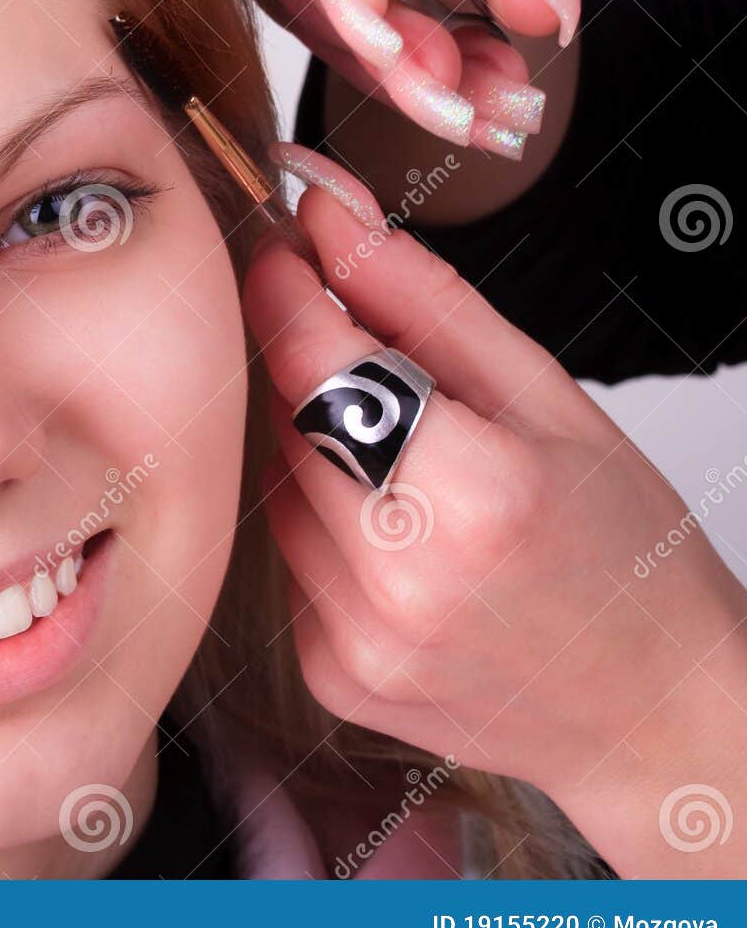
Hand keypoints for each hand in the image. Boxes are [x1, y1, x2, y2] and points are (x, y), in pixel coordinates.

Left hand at [244, 144, 746, 876]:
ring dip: (317, 452)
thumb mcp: (549, 400)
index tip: (281, 253)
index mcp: (474, 498)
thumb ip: (424, 301)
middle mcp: (400, 582)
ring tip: (411, 472)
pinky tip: (396, 541)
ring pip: (277, 487)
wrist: (650, 710)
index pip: (316, 362)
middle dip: (313, 371)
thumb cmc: (622, 549)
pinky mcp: (329, 675)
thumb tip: (328, 217)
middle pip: (288, 421)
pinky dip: (323, 526)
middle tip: (372, 361)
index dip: (284, 293)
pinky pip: (287, 559)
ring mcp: (356, 642)